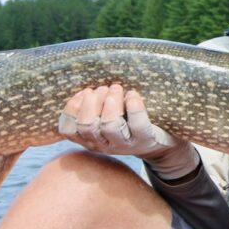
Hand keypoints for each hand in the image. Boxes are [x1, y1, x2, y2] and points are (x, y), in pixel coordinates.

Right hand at [57, 84, 199, 179]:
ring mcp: (125, 144)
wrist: (160, 144)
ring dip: (111, 102)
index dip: (71, 109)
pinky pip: (137, 123)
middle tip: (103, 89)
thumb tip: (84, 83)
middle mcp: (104, 145)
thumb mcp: (106, 120)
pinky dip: (133, 105)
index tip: (83, 93)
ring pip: (110, 126)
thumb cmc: (128, 124)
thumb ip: (93, 107)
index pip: (68, 130)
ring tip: (116, 88)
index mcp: (90, 139)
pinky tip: (133, 94)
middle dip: (92, 102)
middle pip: (87, 126)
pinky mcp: (145, 139)